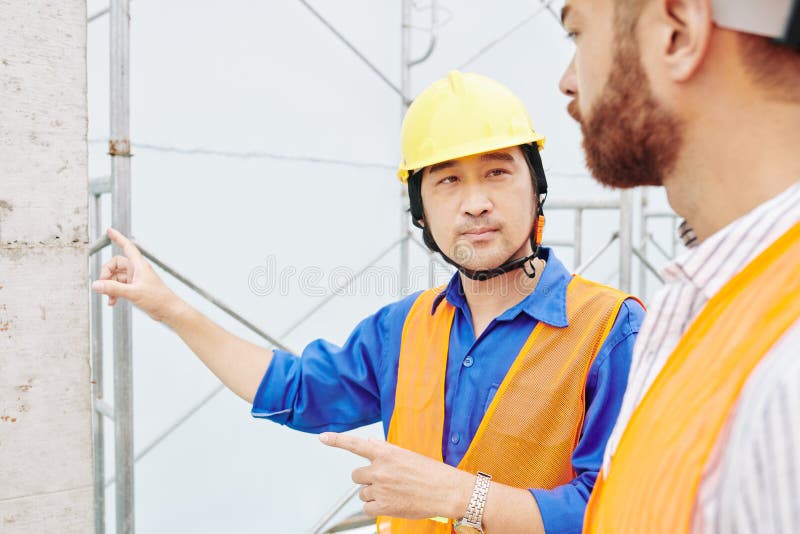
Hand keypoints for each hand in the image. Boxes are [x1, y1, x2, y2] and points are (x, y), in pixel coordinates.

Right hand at [91, 227, 182, 322]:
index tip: (110, 231)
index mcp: (139, 265)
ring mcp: (136, 279)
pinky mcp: (135, 288)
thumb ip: (113, 288)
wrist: (168, 310)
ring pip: (116, 277)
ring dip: (109, 286)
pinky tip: (113, 301)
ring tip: (109, 298)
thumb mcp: (132, 293)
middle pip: (115, 264)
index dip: (118, 237)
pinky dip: (114, 292)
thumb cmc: (158, 299)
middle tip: (103, 285)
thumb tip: (97, 285)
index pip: (127, 246)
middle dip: (106, 274)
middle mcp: (137, 270)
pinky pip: (119, 286)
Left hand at [319, 432, 471, 519]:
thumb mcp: (407, 454)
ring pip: (362, 493)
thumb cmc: (430, 472)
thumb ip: (385, 450)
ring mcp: (381, 488)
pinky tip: (390, 504)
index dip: (337, 440)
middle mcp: (380, 469)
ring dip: (373, 494)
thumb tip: (368, 444)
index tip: (322, 437)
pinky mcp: (384, 506)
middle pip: (356, 476)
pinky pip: (366, 508)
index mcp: (386, 453)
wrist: (447, 491)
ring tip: (394, 493)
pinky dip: (374, 508)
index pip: (355, 444)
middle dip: (367, 479)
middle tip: (385, 482)